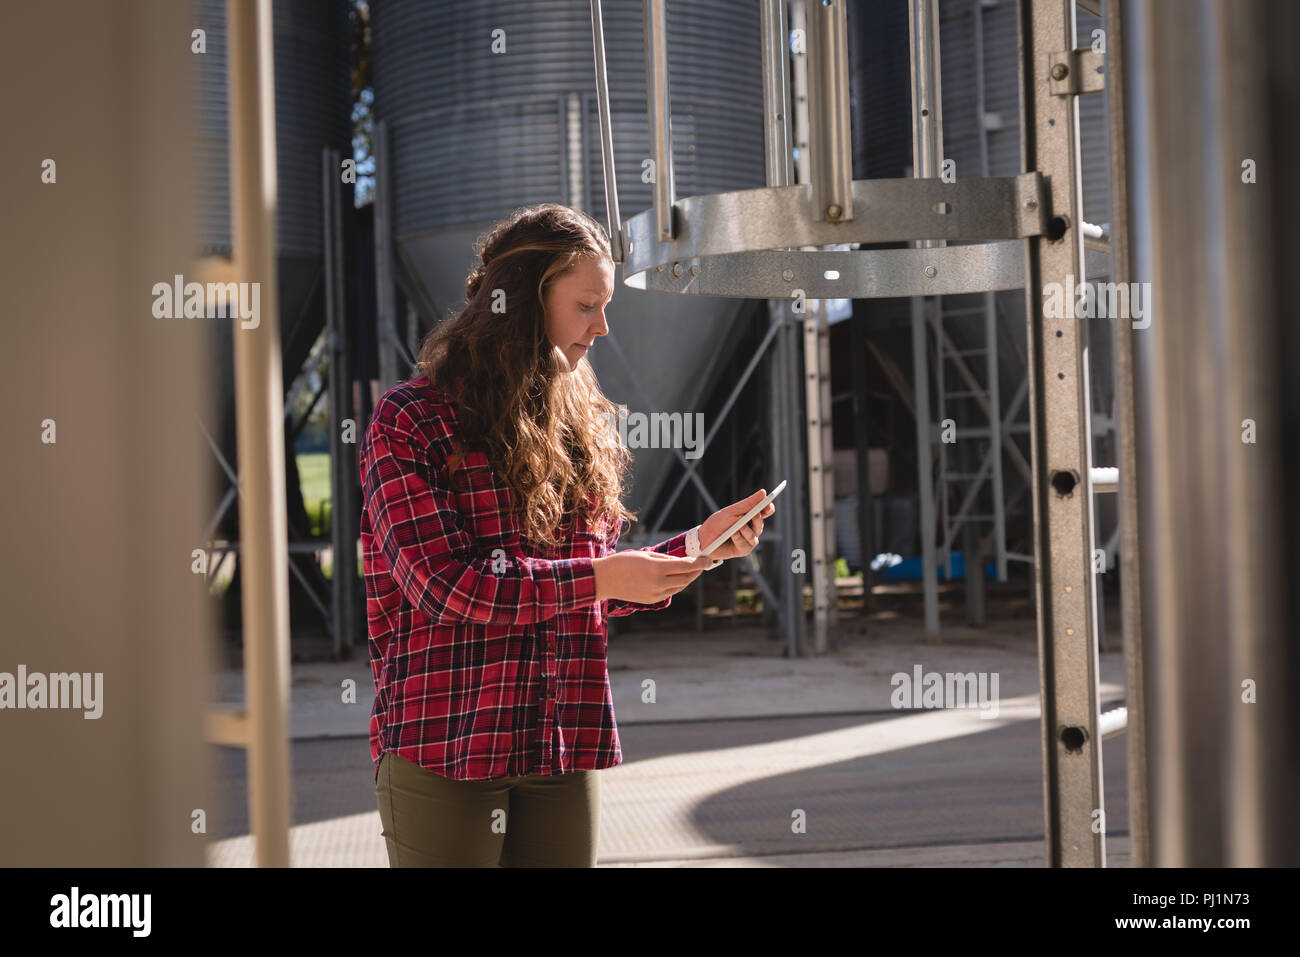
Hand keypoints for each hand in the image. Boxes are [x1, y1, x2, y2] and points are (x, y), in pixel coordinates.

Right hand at [593, 550, 714, 603]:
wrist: (604, 580)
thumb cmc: (623, 562)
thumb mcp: (645, 554)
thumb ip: (666, 559)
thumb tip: (682, 561)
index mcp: (657, 569)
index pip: (686, 566)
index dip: (700, 562)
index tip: (708, 559)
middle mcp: (658, 583)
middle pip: (686, 577)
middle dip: (697, 570)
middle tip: (703, 563)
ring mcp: (655, 594)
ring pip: (680, 586)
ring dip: (688, 578)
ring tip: (692, 569)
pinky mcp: (651, 600)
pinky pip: (670, 592)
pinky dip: (677, 585)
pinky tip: (678, 578)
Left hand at [699, 489, 775, 560]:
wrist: (703, 539)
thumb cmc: (717, 523)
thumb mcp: (731, 511)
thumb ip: (748, 504)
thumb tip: (764, 492)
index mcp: (750, 516)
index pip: (764, 511)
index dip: (768, 508)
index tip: (768, 504)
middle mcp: (752, 529)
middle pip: (761, 524)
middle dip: (758, 520)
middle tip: (755, 515)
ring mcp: (748, 540)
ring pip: (753, 535)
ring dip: (746, 531)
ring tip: (738, 527)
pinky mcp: (743, 550)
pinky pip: (745, 545)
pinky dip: (739, 539)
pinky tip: (733, 534)